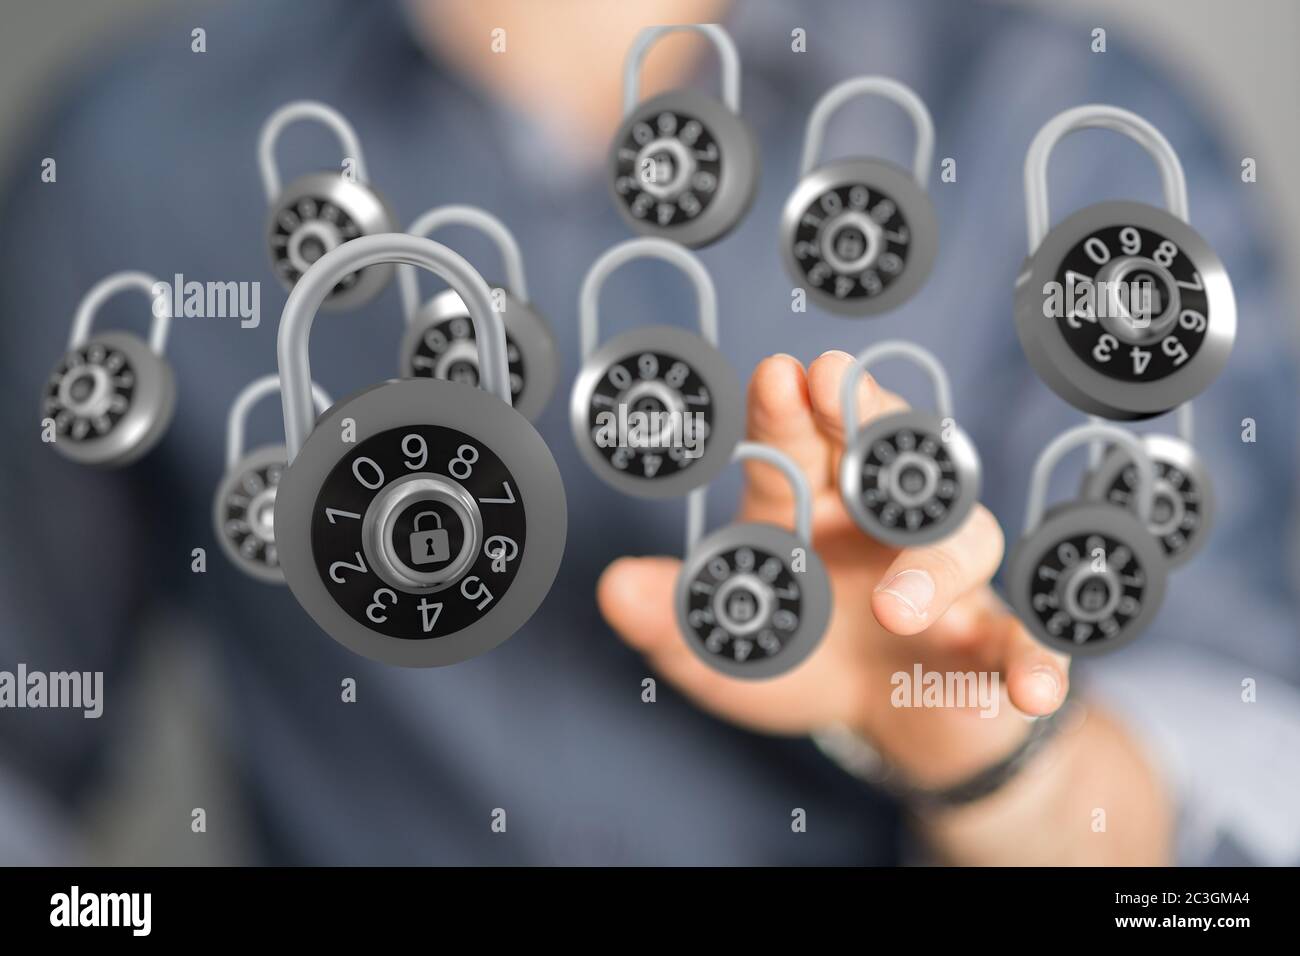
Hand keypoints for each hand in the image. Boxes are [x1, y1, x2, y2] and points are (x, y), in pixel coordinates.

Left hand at [598, 351, 1071, 789]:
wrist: (886, 720)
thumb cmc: (800, 659)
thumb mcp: (722, 648)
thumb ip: (672, 620)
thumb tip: (612, 589)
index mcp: (808, 504)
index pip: (799, 440)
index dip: (790, 406)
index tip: (778, 372)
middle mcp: (880, 522)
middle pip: (890, 449)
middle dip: (866, 413)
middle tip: (836, 382)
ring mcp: (946, 577)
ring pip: (961, 537)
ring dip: (932, 563)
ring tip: (895, 608)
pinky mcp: (994, 638)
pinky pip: (1026, 635)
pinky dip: (1034, 655)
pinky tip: (1028, 683)